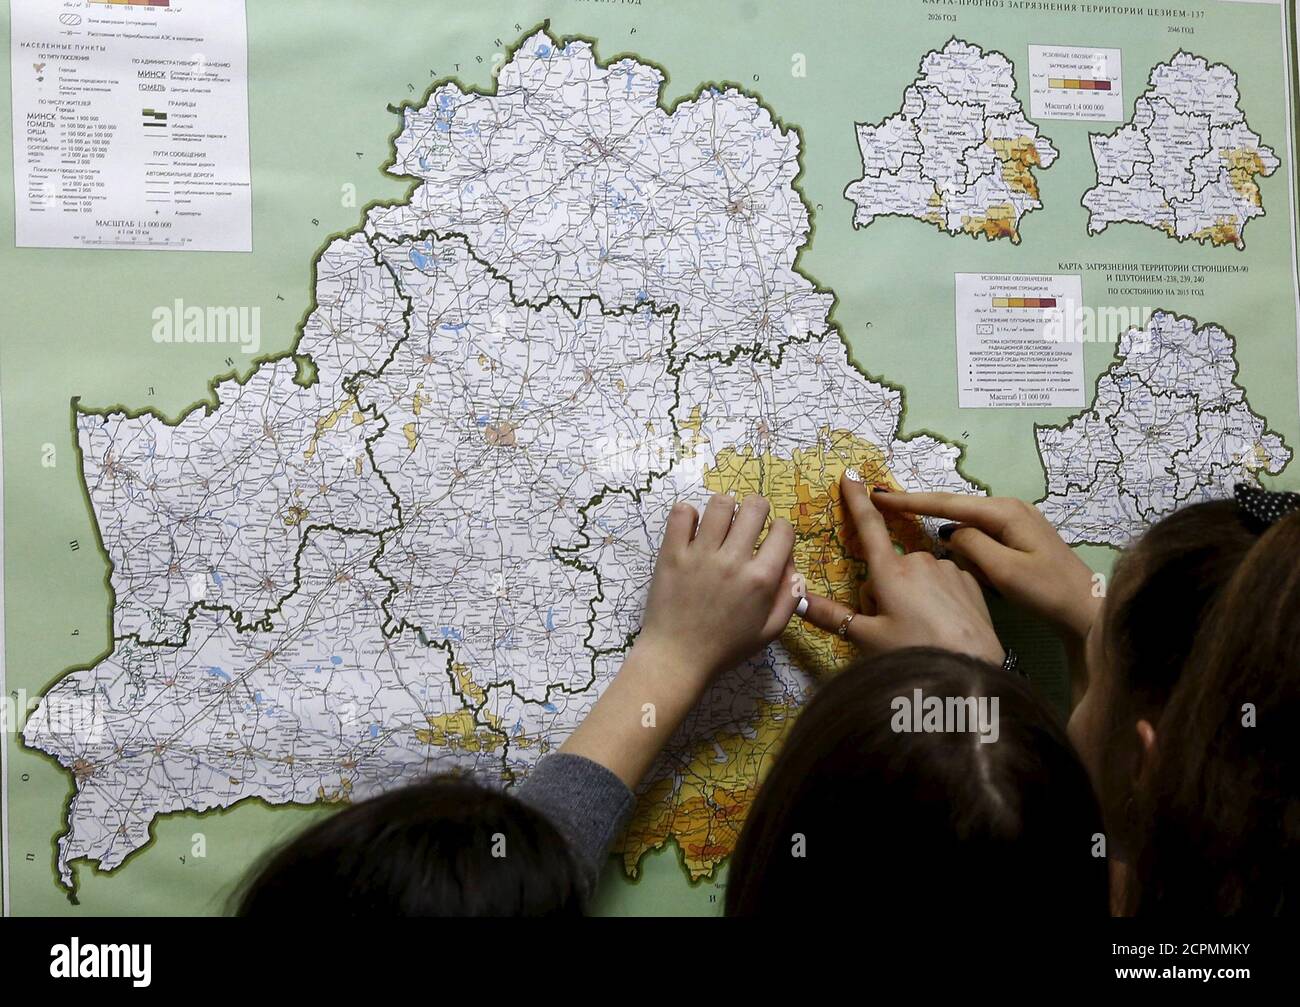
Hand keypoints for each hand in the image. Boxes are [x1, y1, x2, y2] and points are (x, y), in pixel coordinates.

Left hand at [636, 493, 799, 690]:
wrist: (677, 659)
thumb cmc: (725, 647)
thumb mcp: (770, 631)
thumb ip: (789, 596)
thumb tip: (792, 564)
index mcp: (761, 579)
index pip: (783, 530)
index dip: (781, 530)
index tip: (770, 539)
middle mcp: (733, 560)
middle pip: (754, 507)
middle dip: (757, 509)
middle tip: (747, 525)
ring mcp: (700, 554)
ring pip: (720, 503)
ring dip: (725, 508)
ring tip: (720, 524)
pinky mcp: (672, 553)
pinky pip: (682, 513)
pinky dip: (689, 513)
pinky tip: (693, 529)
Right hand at [801, 471, 1003, 664]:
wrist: (972, 670)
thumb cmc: (914, 654)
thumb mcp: (867, 638)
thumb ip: (831, 616)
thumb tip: (796, 599)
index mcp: (890, 571)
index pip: (869, 527)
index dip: (858, 500)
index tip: (851, 475)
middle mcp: (918, 561)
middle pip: (891, 568)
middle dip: (885, 590)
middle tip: (891, 627)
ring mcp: (946, 569)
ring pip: (918, 578)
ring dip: (912, 596)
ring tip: (920, 631)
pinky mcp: (969, 581)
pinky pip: (943, 583)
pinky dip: (938, 599)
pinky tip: (943, 625)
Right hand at [871, 489, 1099, 641]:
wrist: (1086, 608)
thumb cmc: (1047, 592)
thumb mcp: (1004, 571)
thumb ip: (971, 546)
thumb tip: (948, 531)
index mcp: (1005, 512)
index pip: (948, 502)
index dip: (910, 500)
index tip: (879, 495)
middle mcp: (1010, 508)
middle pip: (955, 504)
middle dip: (920, 504)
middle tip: (883, 502)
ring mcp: (1016, 521)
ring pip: (966, 518)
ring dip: (938, 519)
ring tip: (903, 518)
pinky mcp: (1018, 536)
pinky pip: (979, 530)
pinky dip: (957, 534)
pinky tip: (943, 540)